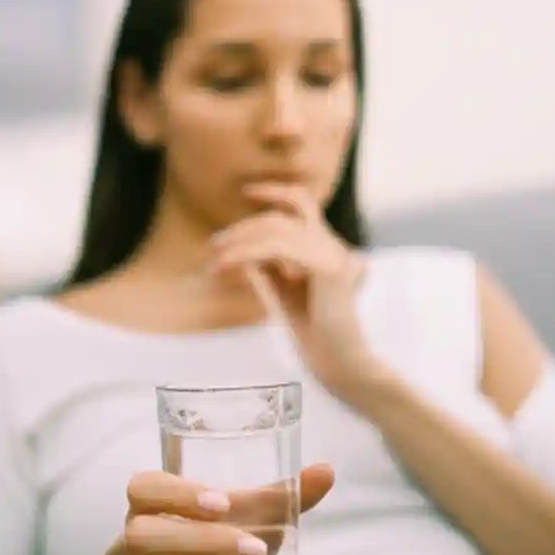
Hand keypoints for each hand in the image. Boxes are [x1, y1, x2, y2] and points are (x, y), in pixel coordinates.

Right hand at [89, 464, 334, 554]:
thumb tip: (324, 472)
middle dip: (202, 542)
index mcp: (146, 511)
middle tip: (257, 552)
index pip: (143, 487)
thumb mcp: (231, 526)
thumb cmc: (197, 551)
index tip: (223, 502)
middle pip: (143, 535)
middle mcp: (125, 550)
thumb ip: (272, 502)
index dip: (177, 492)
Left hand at [209, 182, 391, 392]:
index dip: (275, 192)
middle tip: (215, 245)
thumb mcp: (284, 290)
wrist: (339, 362)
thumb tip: (242, 246)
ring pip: (277, 231)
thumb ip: (269, 265)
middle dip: (244, 228)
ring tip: (217, 261)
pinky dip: (248, 254)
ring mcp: (333, 255)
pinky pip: (279, 249)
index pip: (302, 204)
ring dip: (240, 243)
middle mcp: (333, 246)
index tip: (247, 192)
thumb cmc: (315, 333)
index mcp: (326, 247)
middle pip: (281, 218)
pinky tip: (230, 267)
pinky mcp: (328, 269)